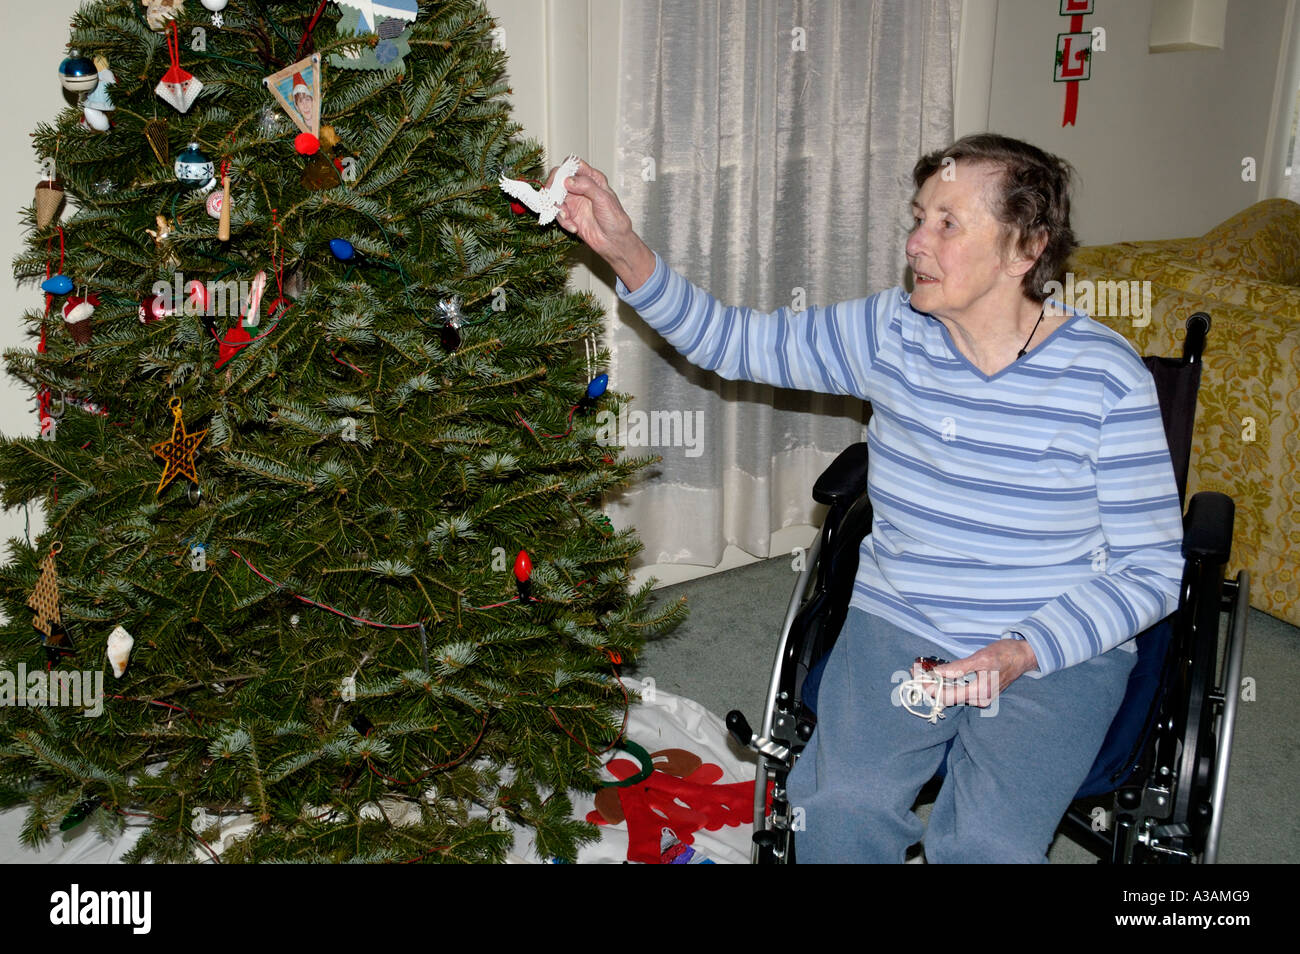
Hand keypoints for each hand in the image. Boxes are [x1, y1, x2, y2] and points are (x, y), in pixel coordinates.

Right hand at [544, 159, 655, 289]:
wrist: (614, 242)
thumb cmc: (615, 219)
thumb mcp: (603, 199)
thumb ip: (587, 186)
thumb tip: (568, 180)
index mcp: (592, 178)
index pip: (573, 164)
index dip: (564, 169)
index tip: (560, 180)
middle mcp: (581, 187)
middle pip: (559, 179)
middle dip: (553, 188)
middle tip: (552, 198)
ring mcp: (574, 201)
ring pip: (555, 197)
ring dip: (557, 208)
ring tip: (567, 218)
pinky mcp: (570, 215)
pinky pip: (558, 214)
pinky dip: (562, 221)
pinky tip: (573, 228)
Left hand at [911, 639, 1038, 707]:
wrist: (1023, 656)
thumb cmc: (1005, 654)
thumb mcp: (981, 658)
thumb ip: (959, 668)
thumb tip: (937, 673)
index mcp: (980, 693)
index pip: (946, 696)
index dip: (928, 687)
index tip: (916, 674)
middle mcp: (979, 700)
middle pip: (946, 697)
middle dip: (929, 684)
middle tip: (914, 670)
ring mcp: (980, 698)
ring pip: (951, 695)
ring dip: (936, 683)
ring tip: (922, 670)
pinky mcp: (979, 693)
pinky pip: (958, 691)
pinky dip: (945, 683)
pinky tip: (937, 674)